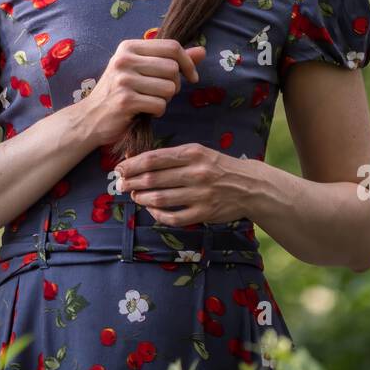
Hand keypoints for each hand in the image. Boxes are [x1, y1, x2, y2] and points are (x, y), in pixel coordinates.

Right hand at [74, 39, 205, 148]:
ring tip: (149, 101)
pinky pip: (160, 105)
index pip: (172, 46)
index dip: (188, 62)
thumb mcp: (141, 69)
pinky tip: (143, 111)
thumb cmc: (118, 92)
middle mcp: (124, 59)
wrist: (90, 117)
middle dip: (174, 84)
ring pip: (169, 88)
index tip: (192, 77)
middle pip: (173, 68)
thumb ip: (171, 60)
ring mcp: (124, 80)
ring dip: (165, 99)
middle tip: (160, 93)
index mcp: (128, 46)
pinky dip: (157, 111)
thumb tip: (202, 51)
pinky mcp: (125, 100)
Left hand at [114, 142, 257, 225]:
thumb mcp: (198, 152)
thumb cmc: (218, 166)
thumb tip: (138, 161)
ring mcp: (200, 195)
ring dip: (142, 198)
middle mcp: (196, 173)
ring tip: (134, 196)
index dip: (132, 164)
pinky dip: (158, 214)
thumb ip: (172, 157)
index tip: (119, 168)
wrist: (249, 185)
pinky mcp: (204, 213)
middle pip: (153, 179)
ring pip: (161, 199)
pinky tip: (152, 209)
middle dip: (131, 182)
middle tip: (119, 184)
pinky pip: (174, 217)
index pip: (154, 159)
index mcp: (192, 153)